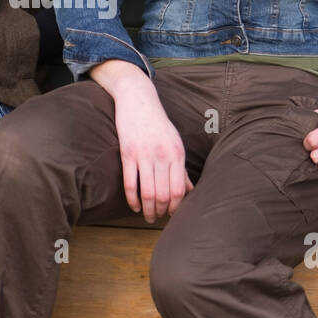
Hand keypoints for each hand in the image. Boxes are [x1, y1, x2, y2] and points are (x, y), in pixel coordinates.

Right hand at [89, 60, 193, 221]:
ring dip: (148, 210)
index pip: (179, 189)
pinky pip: (130, 184)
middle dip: (161, 212)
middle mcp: (162, 155)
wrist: (138, 100)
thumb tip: (190, 190)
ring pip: (147, 193)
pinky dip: (132, 200)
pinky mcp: (127, 154)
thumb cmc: (158, 124)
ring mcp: (143, 155)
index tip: (173, 214)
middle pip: (163, 194)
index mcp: (177, 153)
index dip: (176, 207)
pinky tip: (135, 207)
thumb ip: (181, 168)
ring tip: (148, 216)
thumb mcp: (175, 143)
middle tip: (158, 218)